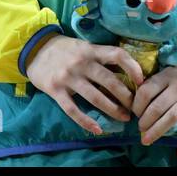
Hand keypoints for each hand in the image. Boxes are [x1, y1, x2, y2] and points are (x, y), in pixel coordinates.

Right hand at [25, 35, 144, 135]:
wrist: (34, 49)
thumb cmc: (64, 49)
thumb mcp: (83, 46)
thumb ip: (100, 56)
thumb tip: (125, 70)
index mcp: (91, 50)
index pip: (117, 55)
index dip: (133, 67)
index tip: (142, 80)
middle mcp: (82, 63)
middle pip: (109, 81)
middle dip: (126, 96)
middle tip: (136, 107)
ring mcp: (69, 78)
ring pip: (95, 97)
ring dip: (112, 109)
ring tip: (123, 117)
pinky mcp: (56, 91)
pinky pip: (73, 110)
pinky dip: (86, 121)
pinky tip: (97, 129)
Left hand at [132, 50, 176, 156]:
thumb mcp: (174, 66)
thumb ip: (159, 78)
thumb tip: (136, 96)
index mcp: (170, 73)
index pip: (147, 90)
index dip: (137, 105)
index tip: (135, 113)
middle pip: (158, 107)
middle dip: (145, 122)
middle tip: (140, 129)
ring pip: (173, 117)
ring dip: (157, 131)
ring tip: (147, 139)